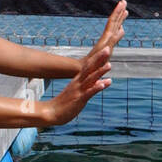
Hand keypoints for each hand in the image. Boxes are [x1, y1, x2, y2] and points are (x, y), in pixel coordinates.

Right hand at [37, 1, 126, 126]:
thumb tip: (102, 81)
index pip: (89, 66)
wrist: (51, 113)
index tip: (106, 48)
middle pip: (90, 68)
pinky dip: (96, 88)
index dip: (98, 57)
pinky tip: (104, 83)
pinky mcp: (79, 100)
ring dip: (100, 72)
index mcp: (79, 80)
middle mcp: (79, 82)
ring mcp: (78, 90)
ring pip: (90, 79)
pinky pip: (88, 93)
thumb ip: (91, 86)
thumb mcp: (80, 92)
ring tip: (110, 65)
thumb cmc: (66, 103)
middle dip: (99, 58)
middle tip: (108, 48)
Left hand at [92, 0, 127, 58]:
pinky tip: (121, 28)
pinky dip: (119, 30)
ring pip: (115, 27)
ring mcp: (107, 41)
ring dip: (120, 19)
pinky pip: (114, 35)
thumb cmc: (93, 63)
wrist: (86, 68)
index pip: (112, 22)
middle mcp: (107, 38)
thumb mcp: (102, 53)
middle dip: (119, 12)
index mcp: (106, 38)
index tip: (122, 3)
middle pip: (114, 21)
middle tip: (124, 1)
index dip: (117, 12)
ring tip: (125, 11)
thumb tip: (120, 32)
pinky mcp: (107, 46)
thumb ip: (109, 45)